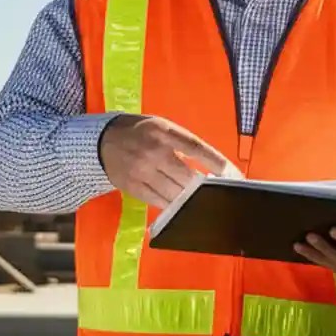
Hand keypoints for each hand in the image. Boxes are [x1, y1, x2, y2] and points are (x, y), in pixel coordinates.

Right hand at [99, 114, 234, 208]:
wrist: (102, 141)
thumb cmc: (140, 131)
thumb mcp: (162, 126)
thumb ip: (183, 143)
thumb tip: (212, 168)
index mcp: (163, 132)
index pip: (196, 148)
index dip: (217, 163)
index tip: (234, 175)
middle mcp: (153, 152)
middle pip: (188, 177)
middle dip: (208, 189)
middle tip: (222, 195)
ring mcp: (142, 172)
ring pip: (176, 194)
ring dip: (194, 201)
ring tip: (207, 204)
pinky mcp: (134, 188)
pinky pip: (160, 202)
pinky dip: (175, 207)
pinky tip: (186, 209)